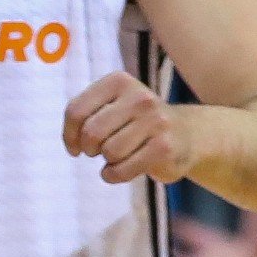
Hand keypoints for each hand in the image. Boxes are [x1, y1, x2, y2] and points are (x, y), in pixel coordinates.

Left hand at [62, 71, 191, 184]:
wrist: (186, 134)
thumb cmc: (134, 122)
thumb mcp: (109, 106)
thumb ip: (84, 117)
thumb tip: (73, 144)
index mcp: (119, 81)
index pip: (76, 111)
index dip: (69, 135)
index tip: (74, 146)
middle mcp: (139, 97)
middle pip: (92, 132)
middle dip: (88, 149)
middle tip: (96, 151)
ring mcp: (156, 120)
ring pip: (110, 152)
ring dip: (106, 161)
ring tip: (115, 156)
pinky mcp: (165, 147)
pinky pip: (124, 169)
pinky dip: (114, 175)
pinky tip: (116, 171)